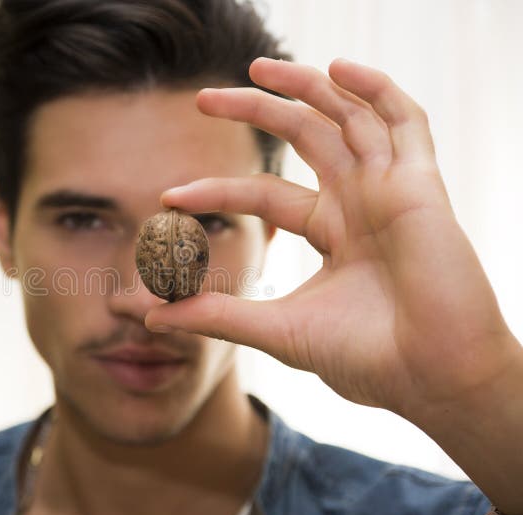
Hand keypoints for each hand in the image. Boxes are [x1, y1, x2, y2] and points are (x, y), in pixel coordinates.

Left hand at [145, 57, 520, 418]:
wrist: (431, 380)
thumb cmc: (366, 358)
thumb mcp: (277, 329)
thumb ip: (217, 316)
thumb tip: (151, 315)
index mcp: (330, 232)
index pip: (263, 193)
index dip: (216, 190)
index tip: (168, 198)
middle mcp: (359, 203)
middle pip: (303, 137)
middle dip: (255, 111)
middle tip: (202, 98)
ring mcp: (390, 190)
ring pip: (349, 116)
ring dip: (307, 86)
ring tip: (256, 69)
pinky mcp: (420, 185)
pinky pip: (406, 120)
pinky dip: (378, 89)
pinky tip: (339, 68)